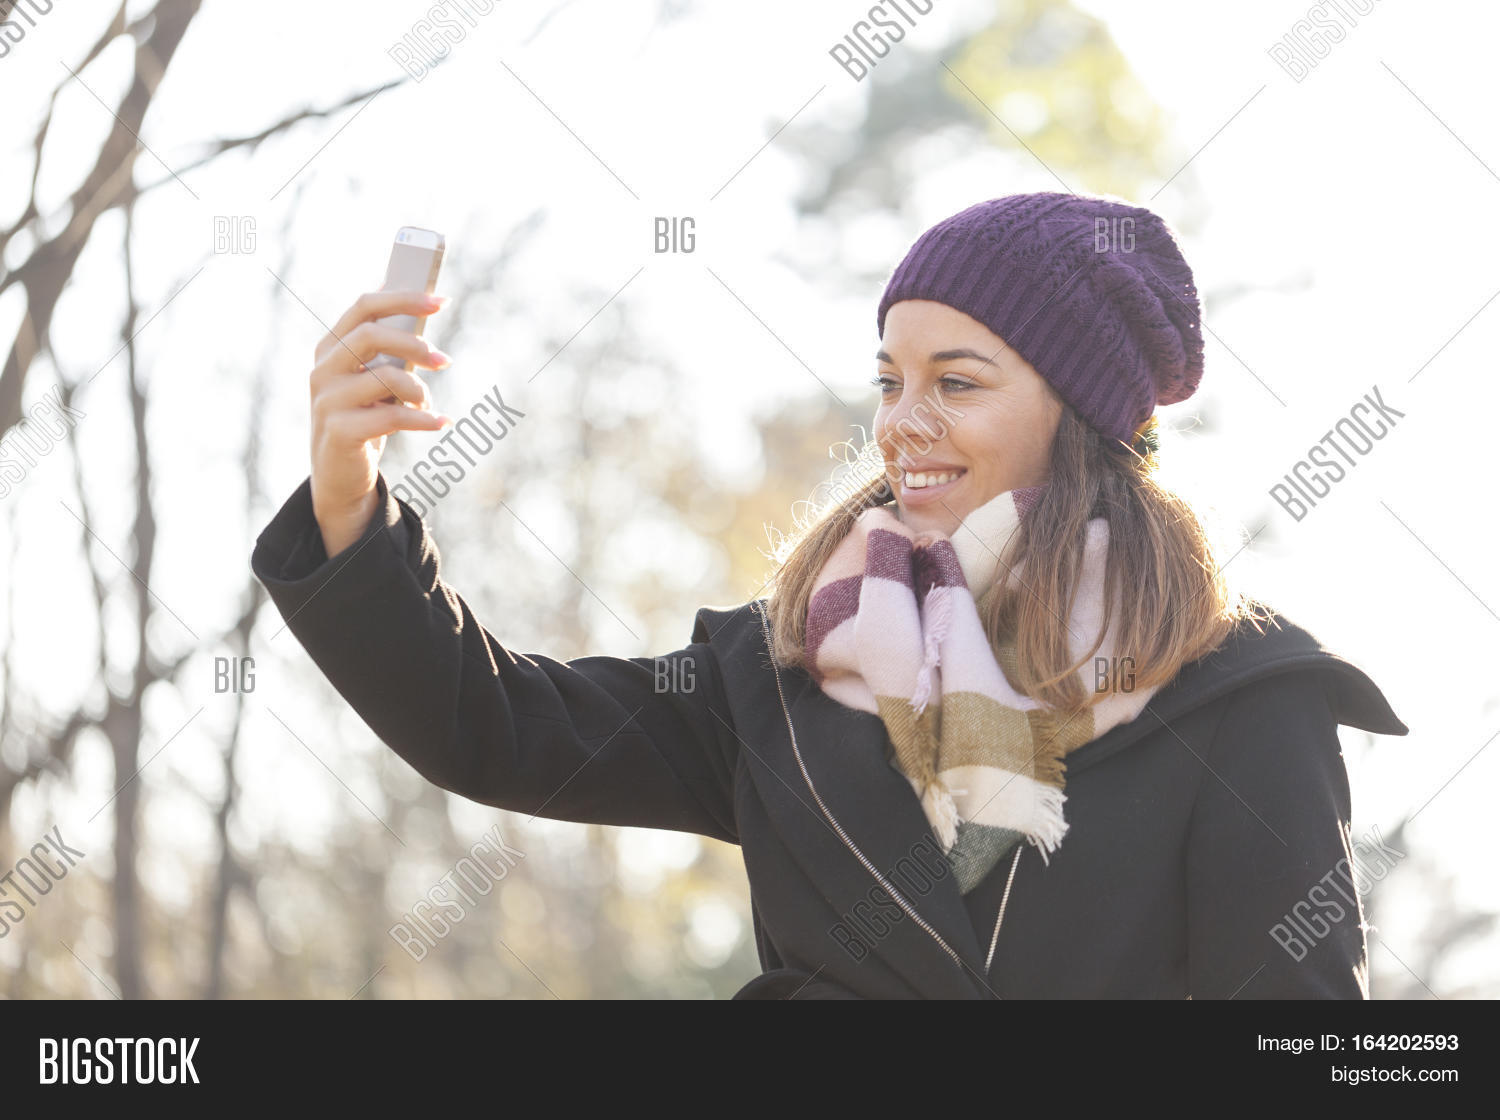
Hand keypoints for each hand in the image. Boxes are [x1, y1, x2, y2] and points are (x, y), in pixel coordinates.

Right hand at [308, 289, 451, 556]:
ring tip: (426, 405)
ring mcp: (327, 400)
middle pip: (371, 336)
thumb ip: (388, 352)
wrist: (340, 475)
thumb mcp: (373, 380)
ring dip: (418, 391)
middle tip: (444, 361)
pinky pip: (391, 417)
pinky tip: (440, 423)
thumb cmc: (364, 418)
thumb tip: (420, 312)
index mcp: (330, 348)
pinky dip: (423, 419)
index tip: (441, 301)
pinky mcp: (339, 431)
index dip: (404, 299)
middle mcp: (323, 369)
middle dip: (414, 344)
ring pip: (385, 377)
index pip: (364, 307)